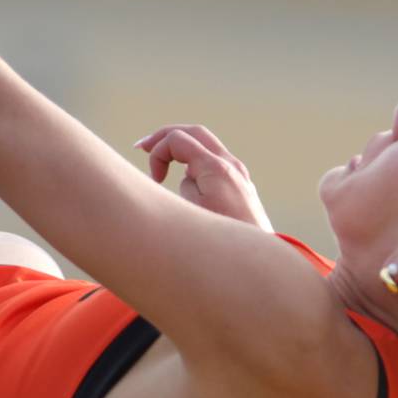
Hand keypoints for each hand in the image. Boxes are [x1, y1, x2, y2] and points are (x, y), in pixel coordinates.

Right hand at [134, 125, 274, 231]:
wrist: (255, 265)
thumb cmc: (221, 244)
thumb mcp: (189, 214)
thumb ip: (183, 186)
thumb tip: (186, 177)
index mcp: (216, 168)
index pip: (178, 139)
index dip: (158, 152)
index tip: (154, 180)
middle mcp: (231, 165)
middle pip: (194, 132)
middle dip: (165, 137)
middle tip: (142, 147)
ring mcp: (239, 174)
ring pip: (206, 145)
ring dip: (181, 149)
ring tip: (161, 165)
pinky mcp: (241, 186)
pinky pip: (215, 162)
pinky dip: (195, 162)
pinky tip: (185, 177)